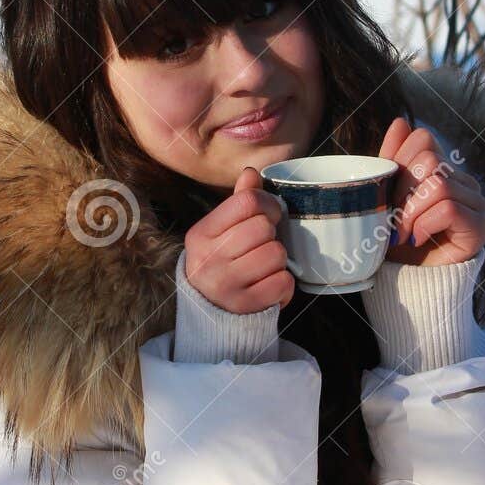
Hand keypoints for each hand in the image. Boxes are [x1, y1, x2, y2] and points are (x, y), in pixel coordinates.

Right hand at [183, 166, 295, 312]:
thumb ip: (238, 201)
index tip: (269, 215)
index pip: (247, 202)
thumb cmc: (221, 260)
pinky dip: (283, 283)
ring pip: (276, 254)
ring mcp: (226, 284)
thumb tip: (251, 173)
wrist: (209, 311)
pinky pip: (283, 282)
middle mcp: (209, 258)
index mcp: (202, 233)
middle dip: (271, 235)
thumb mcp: (221, 229)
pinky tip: (268, 285)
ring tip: (263, 266)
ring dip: (278, 259)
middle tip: (262, 244)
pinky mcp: (244, 306)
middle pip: (264, 228)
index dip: (267, 204)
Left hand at [378, 117, 484, 267]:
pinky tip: (418, 239)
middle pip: (430, 159)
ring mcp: (475, 201)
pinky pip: (448, 208)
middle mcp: (463, 180)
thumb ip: (393, 160)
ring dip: (410, 212)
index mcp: (442, 168)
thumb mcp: (388, 195)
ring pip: (438, 185)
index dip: (399, 162)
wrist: (411, 280)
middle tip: (394, 217)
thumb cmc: (399, 238)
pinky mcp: (479, 225)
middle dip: (402, 190)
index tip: (388, 194)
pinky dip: (424, 224)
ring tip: (403, 233)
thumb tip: (400, 122)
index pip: (423, 139)